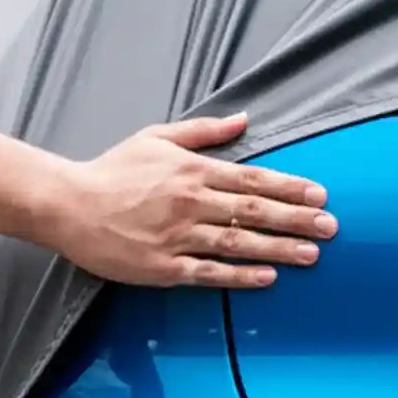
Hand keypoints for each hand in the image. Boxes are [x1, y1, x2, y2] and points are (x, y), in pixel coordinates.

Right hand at [49, 112, 336, 287]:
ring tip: (311, 255)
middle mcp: (190, 202)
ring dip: (278, 249)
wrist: (68, 205)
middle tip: (330, 228)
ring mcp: (177, 236)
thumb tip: (245, 120)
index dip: (289, 188)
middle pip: (254, 212)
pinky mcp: (163, 266)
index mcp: (191, 170)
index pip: (252, 179)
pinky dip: (240, 275)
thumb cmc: (111, 170)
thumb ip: (204, 131)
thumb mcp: (156, 138)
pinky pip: (209, 272)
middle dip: (296, 220)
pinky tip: (267, 277)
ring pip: (238, 243)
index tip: (320, 195)